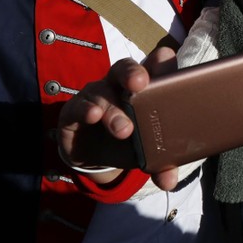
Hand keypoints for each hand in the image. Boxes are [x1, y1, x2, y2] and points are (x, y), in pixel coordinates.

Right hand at [57, 47, 179, 189]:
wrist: (95, 157)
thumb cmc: (128, 142)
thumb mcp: (147, 150)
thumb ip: (161, 163)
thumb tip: (169, 182)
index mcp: (142, 89)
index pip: (152, 66)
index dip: (160, 62)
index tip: (166, 60)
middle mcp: (117, 86)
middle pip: (124, 69)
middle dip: (133, 73)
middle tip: (140, 84)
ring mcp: (94, 96)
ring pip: (102, 93)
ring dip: (113, 111)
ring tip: (124, 130)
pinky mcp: (73, 112)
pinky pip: (78, 106)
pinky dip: (86, 110)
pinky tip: (93, 117)